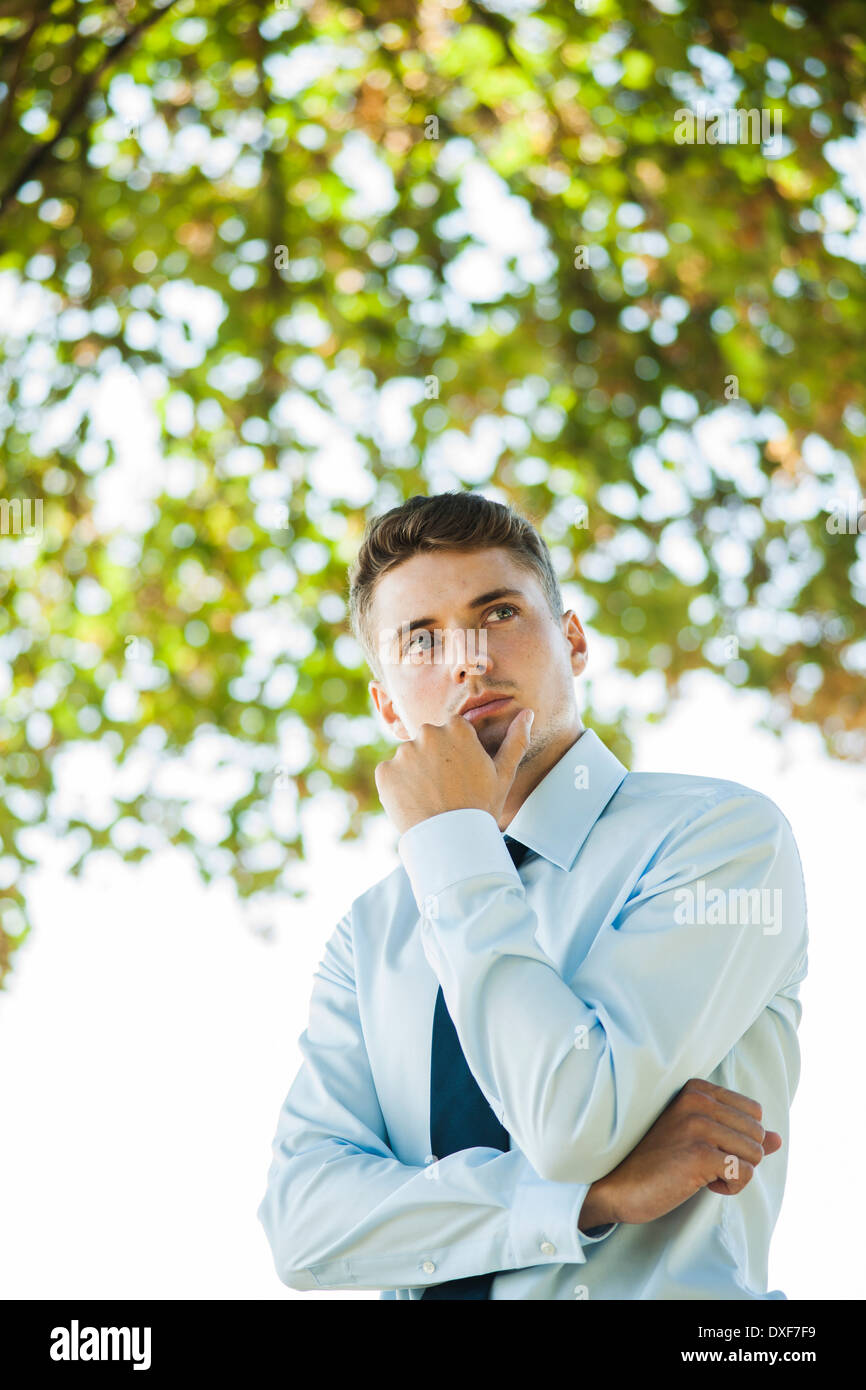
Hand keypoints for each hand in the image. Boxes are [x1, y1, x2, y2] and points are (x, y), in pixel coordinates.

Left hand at [374, 708, 534, 835]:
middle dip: (435, 758)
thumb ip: (515, 740)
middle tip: (446, 788)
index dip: (458, 753)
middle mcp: (427, 733)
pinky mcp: (385, 772)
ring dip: (416, 772)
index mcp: (456, 728)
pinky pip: (390, 774)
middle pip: (429, 741)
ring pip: (409, 758)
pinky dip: (398, 786)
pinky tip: (414, 803)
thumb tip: (527, 714)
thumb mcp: (503, 774)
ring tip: (431, 798)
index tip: (461, 773)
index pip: (453, 731)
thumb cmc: (481, 806)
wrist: (451, 840)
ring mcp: (404, 752)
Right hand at [578, 1078, 781, 1230]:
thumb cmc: (656, 1161)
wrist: (616, 1184)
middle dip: (739, 1157)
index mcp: (697, 1089)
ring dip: (734, 1174)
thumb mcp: (699, 1139)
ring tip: (700, 1173)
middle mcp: (698, 1101)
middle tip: (703, 1164)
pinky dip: (730, 1187)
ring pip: (755, 1154)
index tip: (706, 1147)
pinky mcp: (699, 1155)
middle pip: (757, 1134)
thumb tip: (778, 1139)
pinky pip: (744, 1174)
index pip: (753, 1112)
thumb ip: (739, 1134)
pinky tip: (700, 1184)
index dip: (738, 1139)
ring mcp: (698, 1126)